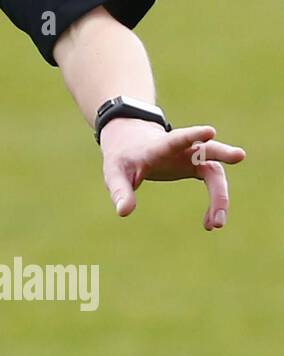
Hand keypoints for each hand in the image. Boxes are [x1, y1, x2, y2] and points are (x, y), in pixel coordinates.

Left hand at [100, 121, 245, 229]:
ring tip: (215, 224)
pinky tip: (210, 224)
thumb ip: (120, 190)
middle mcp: (181, 149)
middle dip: (222, 152)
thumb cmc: (123, 159)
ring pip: (215, 170)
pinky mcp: (197, 166)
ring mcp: (192, 156)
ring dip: (220, 196)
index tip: (210, 131)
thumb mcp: (115, 173)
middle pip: (206, 148)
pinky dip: (215, 202)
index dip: (192, 135)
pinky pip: (214, 183)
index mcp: (159, 146)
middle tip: (239, 155)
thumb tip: (124, 212)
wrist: (132, 145)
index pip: (176, 139)